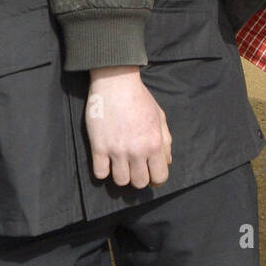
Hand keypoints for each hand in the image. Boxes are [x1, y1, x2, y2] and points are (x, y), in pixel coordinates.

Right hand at [86, 66, 171, 187]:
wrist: (116, 82)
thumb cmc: (140, 98)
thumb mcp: (160, 117)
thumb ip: (166, 141)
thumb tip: (167, 162)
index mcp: (155, 144)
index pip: (160, 177)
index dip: (156, 178)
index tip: (151, 173)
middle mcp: (137, 150)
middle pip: (139, 183)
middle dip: (139, 177)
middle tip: (134, 166)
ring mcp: (116, 150)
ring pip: (120, 181)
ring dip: (121, 175)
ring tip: (120, 163)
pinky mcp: (98, 147)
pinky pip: (100, 173)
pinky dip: (103, 170)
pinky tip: (105, 160)